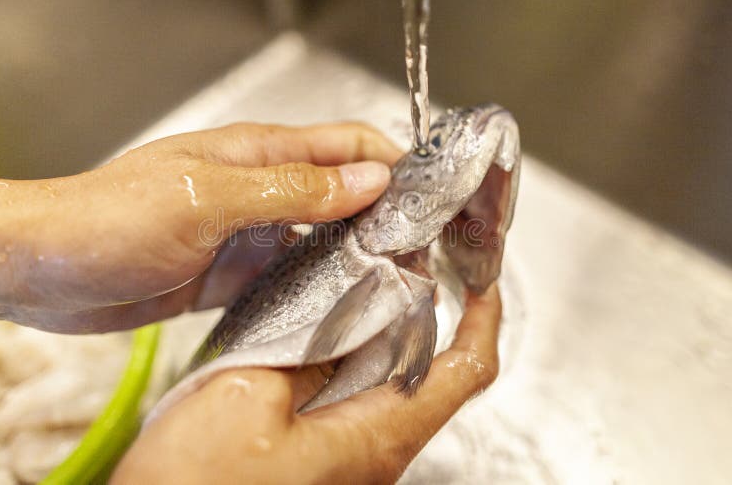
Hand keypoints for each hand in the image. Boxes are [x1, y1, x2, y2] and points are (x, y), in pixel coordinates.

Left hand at [0, 123, 400, 331]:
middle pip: (342, 195)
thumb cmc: (112, 219)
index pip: (346, 144)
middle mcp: (262, 191)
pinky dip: (317, 293)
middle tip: (421, 256)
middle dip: (384, 217)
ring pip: (321, 242)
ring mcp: (249, 235)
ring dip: (355, 259)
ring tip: (393, 289)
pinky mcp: (234, 276)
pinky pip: (289, 282)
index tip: (430, 199)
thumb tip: (370, 178)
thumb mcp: (209, 199)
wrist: (45, 270)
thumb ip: (292, 190)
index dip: (391, 163)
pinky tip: (340, 313)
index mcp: (259, 154)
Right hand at [112, 286, 500, 484]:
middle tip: (400, 266)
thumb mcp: (247, 399)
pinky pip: (350, 406)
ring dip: (378, 336)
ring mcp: (347, 465)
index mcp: (376, 440)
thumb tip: (342, 318)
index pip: (465, 372)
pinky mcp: (318, 467)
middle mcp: (374, 458)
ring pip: (386, 389)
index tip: (481, 280)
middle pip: (427, 376)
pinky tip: (311, 337)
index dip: (484, 319)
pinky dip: (344, 362)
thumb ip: (303, 352)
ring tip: (352, 289)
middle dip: (422, 316)